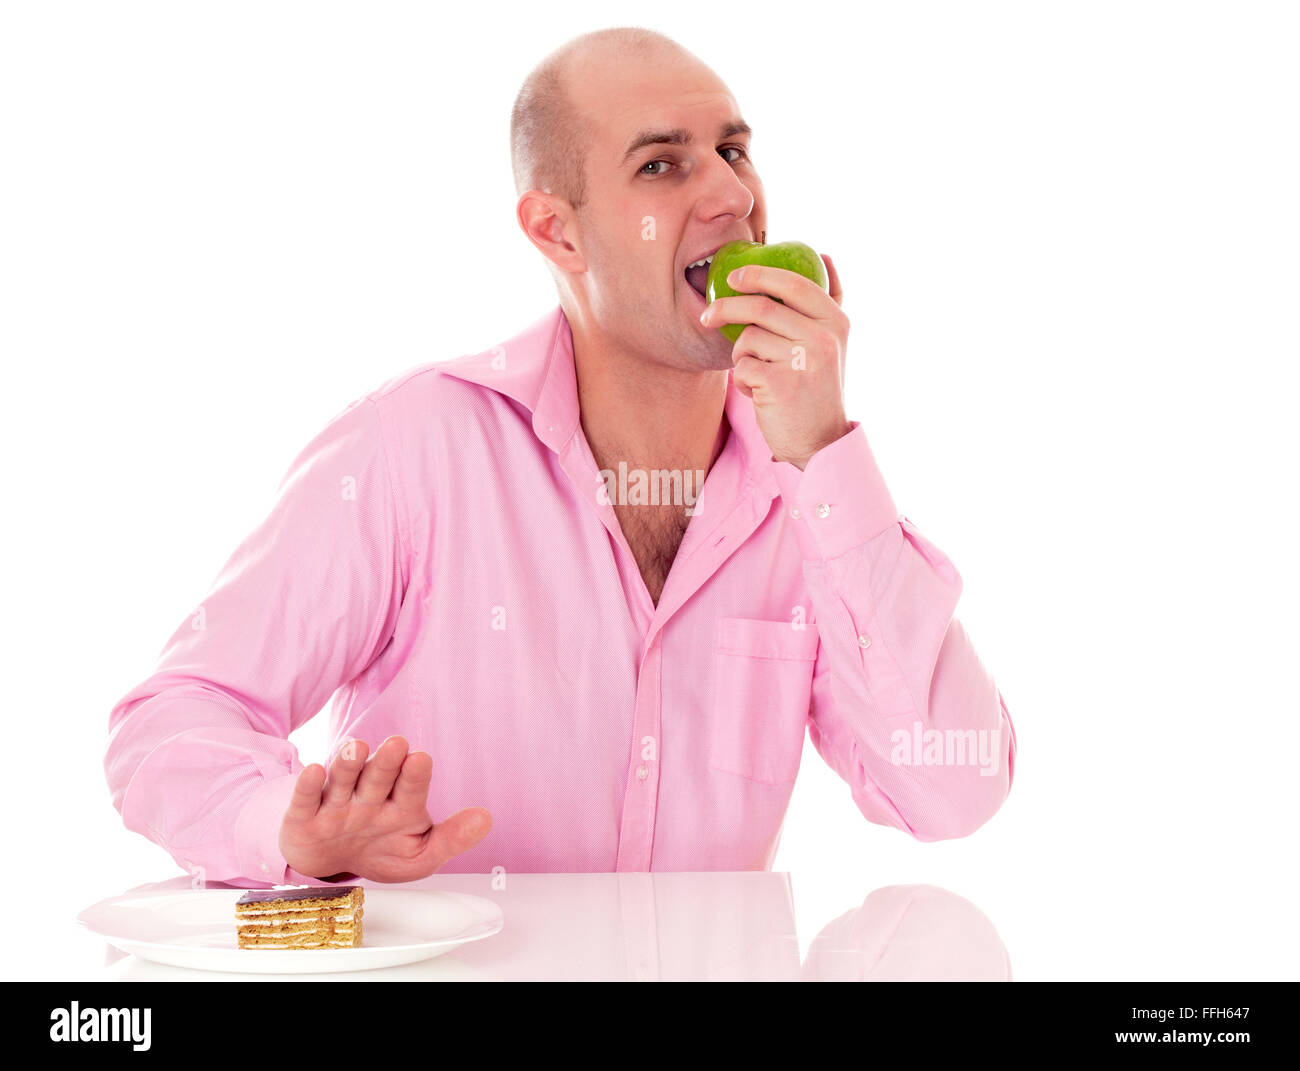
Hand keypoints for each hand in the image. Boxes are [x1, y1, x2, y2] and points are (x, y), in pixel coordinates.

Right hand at [279, 735, 491, 882]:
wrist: (332, 868)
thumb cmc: (381, 852)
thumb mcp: (420, 855)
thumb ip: (452, 838)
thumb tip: (486, 818)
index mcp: (401, 805)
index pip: (411, 787)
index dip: (415, 774)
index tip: (421, 759)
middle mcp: (370, 798)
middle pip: (379, 777)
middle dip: (387, 762)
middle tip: (397, 745)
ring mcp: (337, 805)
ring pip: (343, 780)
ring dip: (348, 764)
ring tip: (356, 749)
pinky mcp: (305, 818)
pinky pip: (306, 800)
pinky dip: (308, 787)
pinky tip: (314, 771)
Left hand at [700, 253, 851, 468]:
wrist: (819, 442)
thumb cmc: (817, 389)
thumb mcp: (834, 343)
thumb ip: (830, 302)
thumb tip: (826, 254)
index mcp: (836, 322)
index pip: (794, 282)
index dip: (760, 274)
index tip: (734, 276)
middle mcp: (823, 338)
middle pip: (761, 306)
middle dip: (726, 308)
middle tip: (707, 315)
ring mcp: (802, 360)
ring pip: (748, 338)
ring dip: (740, 355)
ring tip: (756, 373)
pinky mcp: (779, 384)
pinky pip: (742, 366)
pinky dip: (742, 379)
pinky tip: (759, 392)